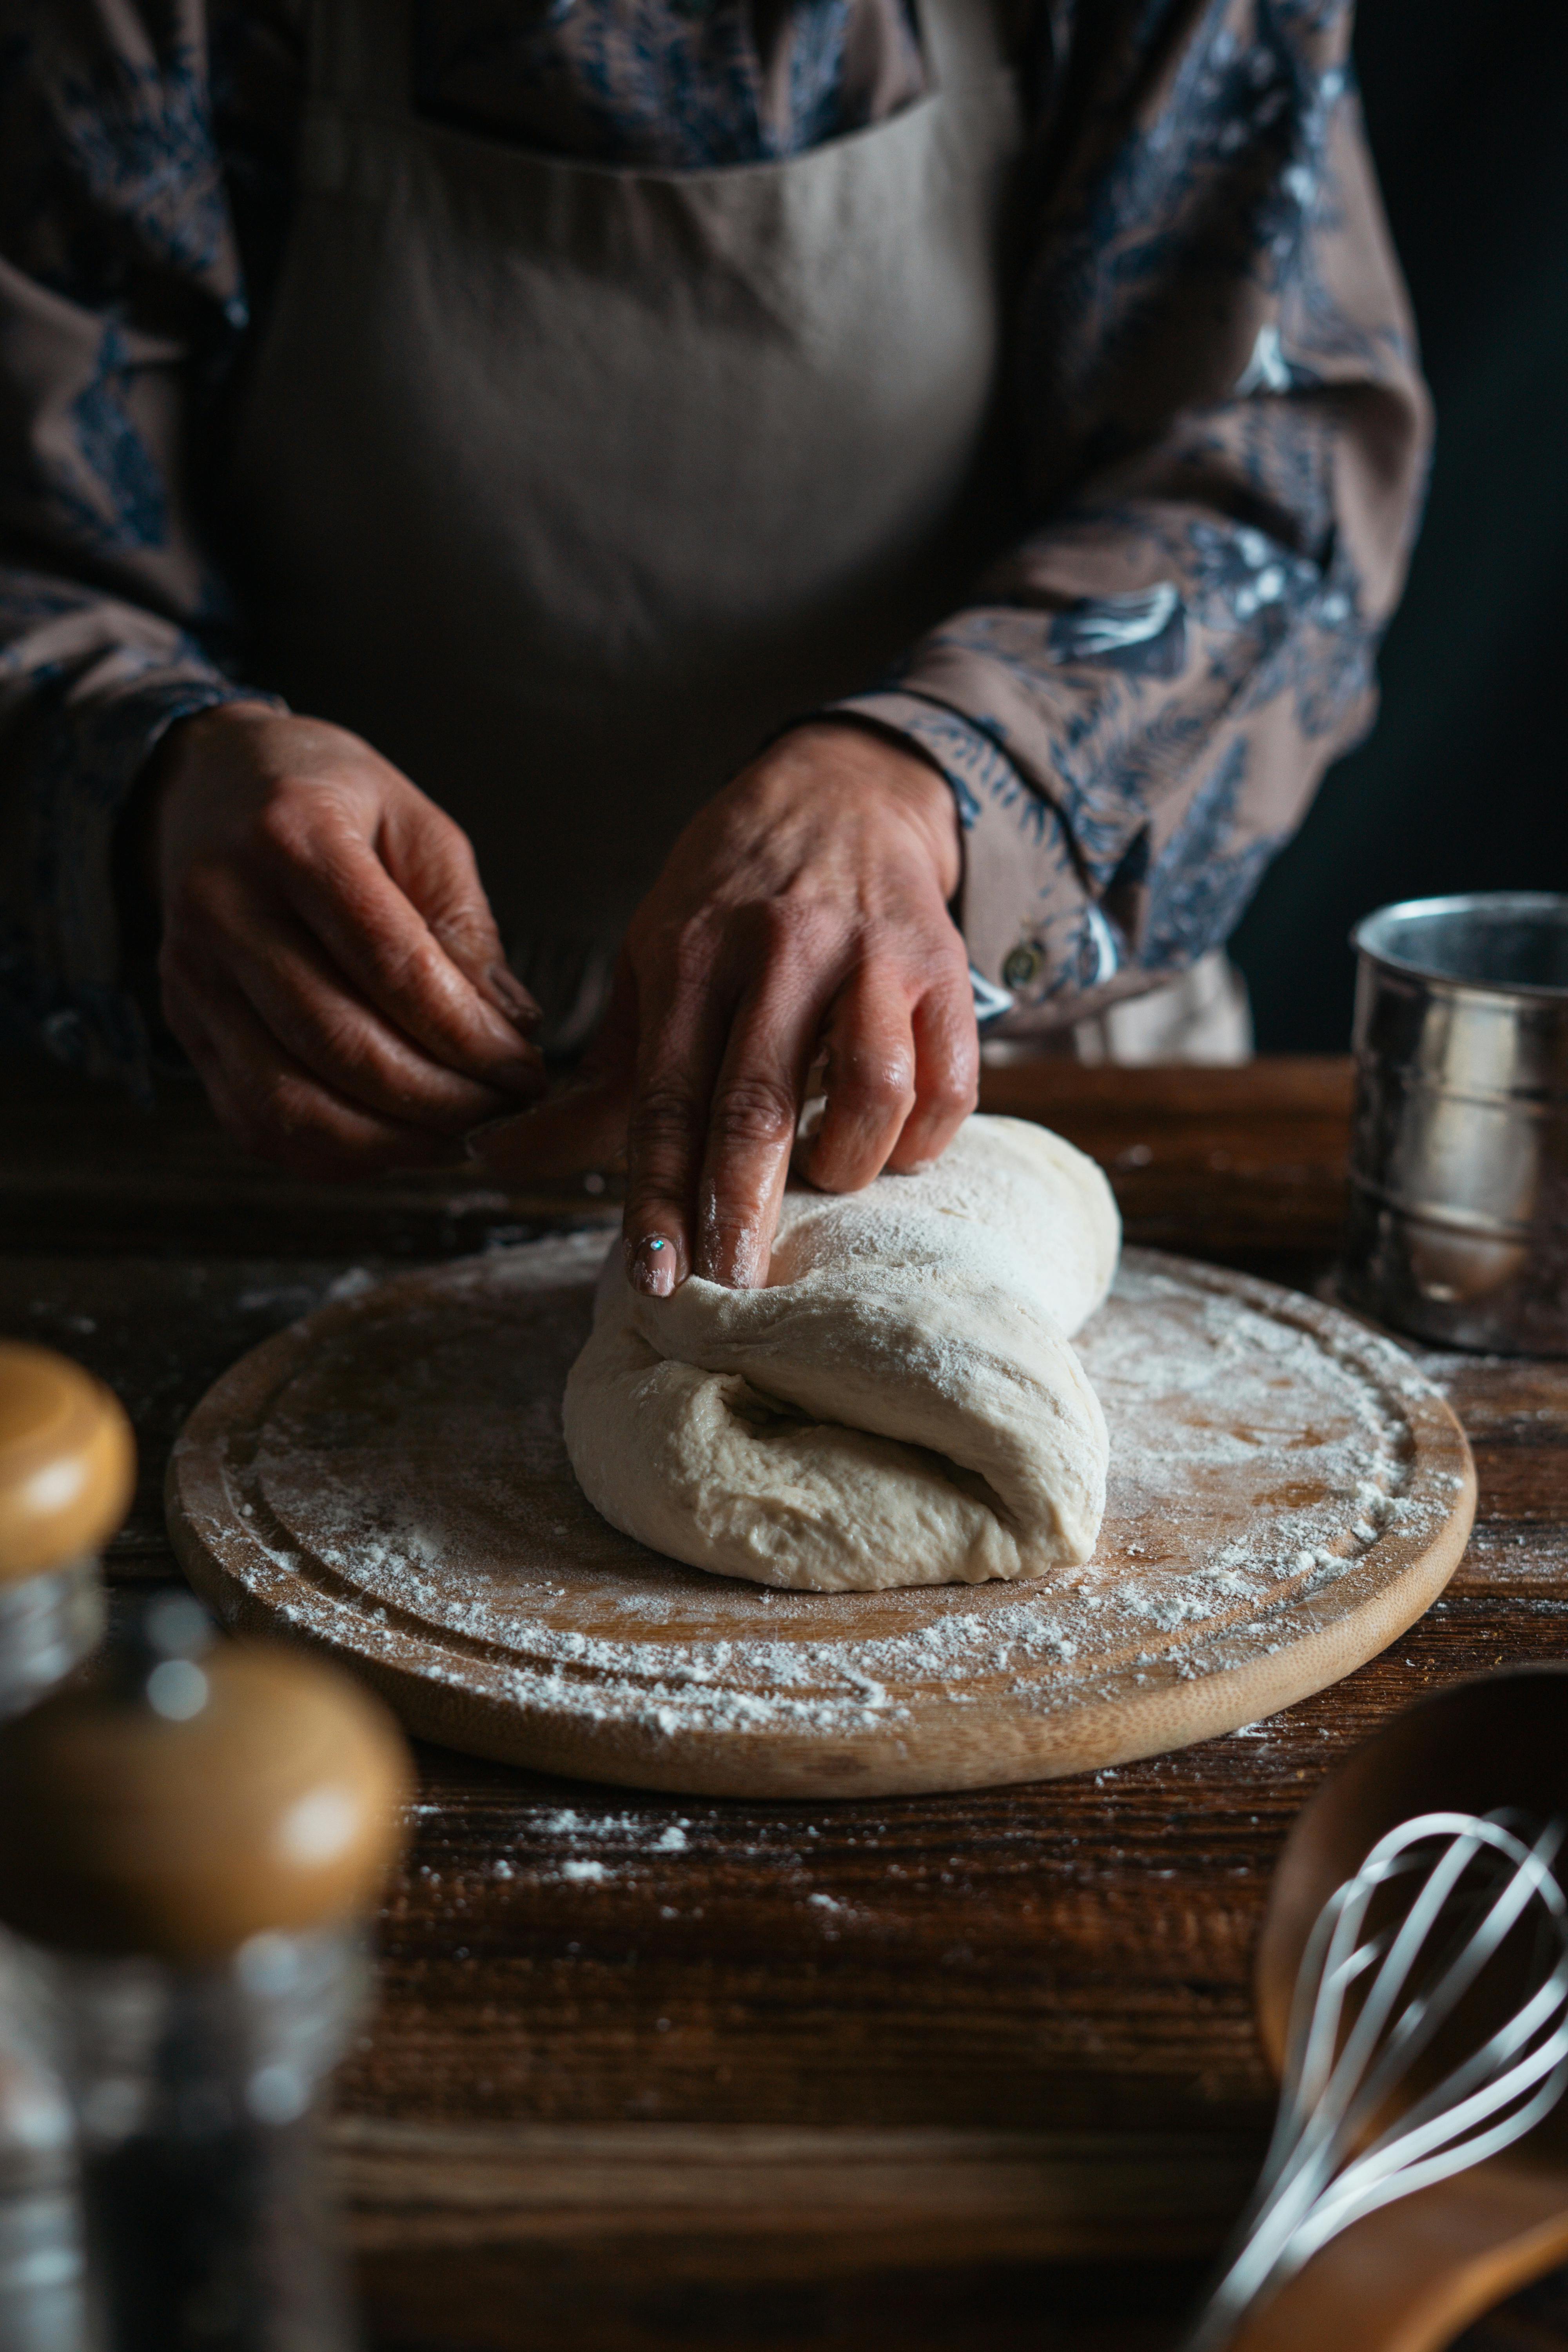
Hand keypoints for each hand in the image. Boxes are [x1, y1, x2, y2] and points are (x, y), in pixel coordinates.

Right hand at [150, 704, 545, 1175]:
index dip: (467, 1037)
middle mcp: (224, 908)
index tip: (525, 1071)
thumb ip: (463, 926)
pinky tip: (394, 1145)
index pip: (391, 966)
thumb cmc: (331, 800)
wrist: (213, 783)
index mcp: (292, 836)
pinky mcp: (183, 1024)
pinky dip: (331, 1153)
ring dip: (388, 1141)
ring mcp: (191, 975)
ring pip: (290, 1100)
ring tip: (458, 1139)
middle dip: (439, 1100)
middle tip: (503, 1115)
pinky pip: (253, 1121)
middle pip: (339, 1043)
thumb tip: (512, 1029)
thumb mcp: (417, 825)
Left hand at [471, 721, 976, 1290]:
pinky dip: (919, 1138)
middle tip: (733, 1282)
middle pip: (759, 1103)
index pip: (666, 1096)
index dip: (657, 1193)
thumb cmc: (730, 896)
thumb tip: (493, 1159)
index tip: (654, 1273)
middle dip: (740, 1208)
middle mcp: (783, 949)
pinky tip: (889, 1145)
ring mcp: (873, 958)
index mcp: (693, 952)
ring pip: (872, 1094)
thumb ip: (594, 1077)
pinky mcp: (946, 970)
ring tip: (822, 1180)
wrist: (843, 790)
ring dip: (844, 1164)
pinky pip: (947, 1085)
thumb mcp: (649, 960)